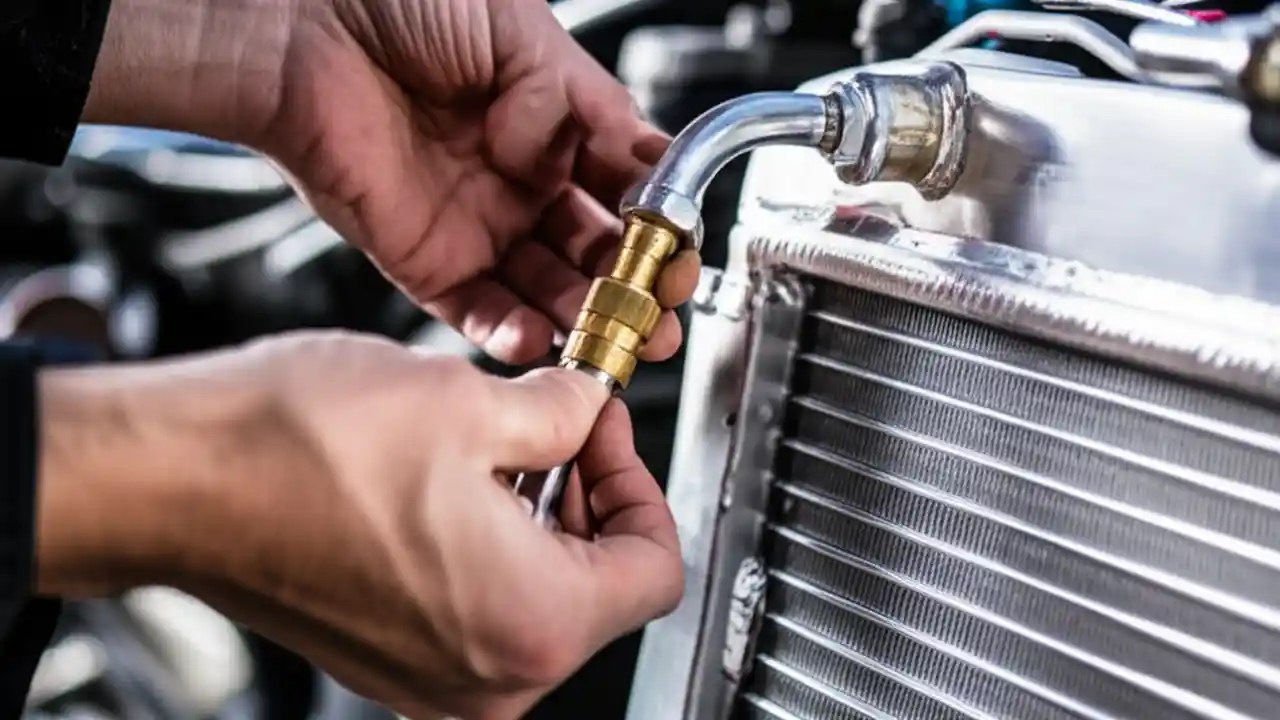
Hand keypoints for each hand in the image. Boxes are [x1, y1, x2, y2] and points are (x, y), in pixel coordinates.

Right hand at [35, 332, 682, 718]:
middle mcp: (488, 678)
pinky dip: (482, 543)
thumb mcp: (471, 401)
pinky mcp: (388, 659)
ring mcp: (433, 679)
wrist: (172, 480)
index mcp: (531, 625)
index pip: (655, 566)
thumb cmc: (292, 453)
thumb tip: (588, 409)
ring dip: (532, 514)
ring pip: (535, 594)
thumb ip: (566, 412)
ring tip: (491, 441)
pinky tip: (445, 478)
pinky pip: (474, 606)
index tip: (605, 431)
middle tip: (556, 421)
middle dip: (583, 492)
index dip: (639, 480)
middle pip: (596, 585)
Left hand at [84, 0, 701, 364]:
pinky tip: (542, 337)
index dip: (657, 225)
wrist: (301, 28)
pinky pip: (479, 311)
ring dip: (585, 320)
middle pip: (594, 254)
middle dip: (633, 288)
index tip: (681, 250)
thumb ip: (585, 105)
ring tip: (616, 339)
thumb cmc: (403, 5)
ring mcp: (475, 225)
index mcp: (552, 125)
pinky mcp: (426, 261)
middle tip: (659, 313)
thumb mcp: (524, 36)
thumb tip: (615, 162)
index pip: (625, 190)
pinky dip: (512, 333)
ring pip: (547, 291)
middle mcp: (518, 181)